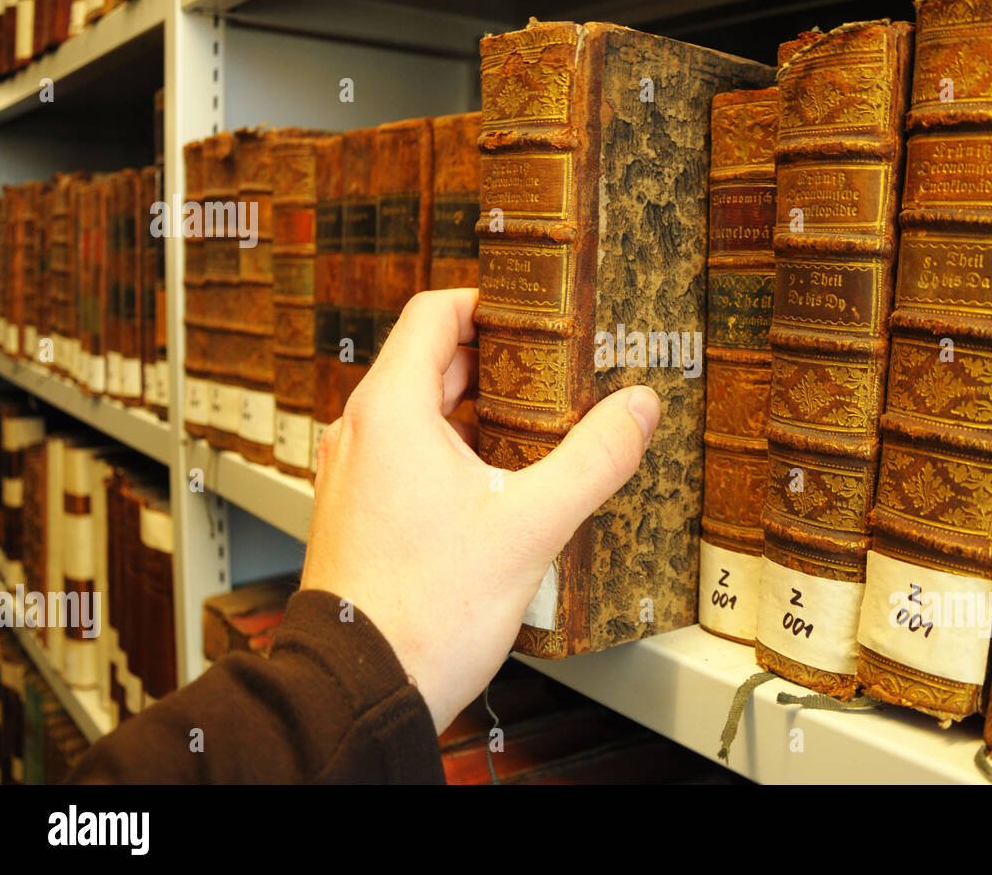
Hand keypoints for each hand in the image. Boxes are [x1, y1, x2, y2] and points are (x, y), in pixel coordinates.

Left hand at [301, 289, 660, 731]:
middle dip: (497, 359)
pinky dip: (451, 448)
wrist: (361, 688)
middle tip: (556, 370)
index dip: (488, 302)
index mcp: (391, 410)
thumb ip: (594, 459)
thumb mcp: (532, 525)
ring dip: (476, 407)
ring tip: (538, 426)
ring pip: (418, 412)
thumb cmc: (427, 609)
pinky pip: (405, 454)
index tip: (536, 314)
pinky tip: (499, 483)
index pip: (434, 313)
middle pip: (431, 361)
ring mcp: (352, 473)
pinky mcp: (357, 511)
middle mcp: (360, 432)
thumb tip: (639, 408)